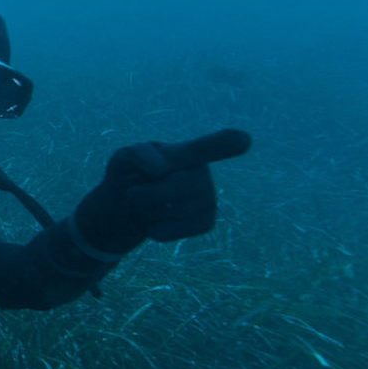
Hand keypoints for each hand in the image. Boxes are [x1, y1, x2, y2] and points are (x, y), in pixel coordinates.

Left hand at [73, 128, 251, 255]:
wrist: (124, 210)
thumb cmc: (129, 177)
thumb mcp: (123, 160)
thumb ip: (138, 155)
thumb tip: (160, 168)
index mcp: (187, 152)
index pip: (211, 146)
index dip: (227, 144)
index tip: (243, 139)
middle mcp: (203, 172)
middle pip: (181, 185)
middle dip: (149, 194)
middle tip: (132, 194)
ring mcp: (208, 197)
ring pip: (180, 209)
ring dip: (150, 212)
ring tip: (144, 206)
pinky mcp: (206, 220)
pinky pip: (185, 228)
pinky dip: (160, 229)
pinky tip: (153, 223)